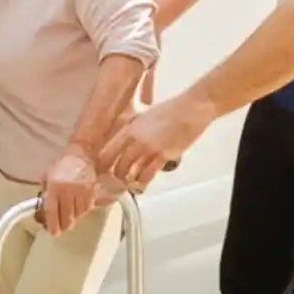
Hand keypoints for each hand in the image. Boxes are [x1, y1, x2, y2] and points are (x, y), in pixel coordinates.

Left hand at [40, 148, 97, 236]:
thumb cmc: (63, 164)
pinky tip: (79, 205)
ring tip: (71, 212)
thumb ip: (46, 192)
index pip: (52, 211)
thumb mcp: (48, 176)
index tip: (53, 232)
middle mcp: (67, 190)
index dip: (53, 224)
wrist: (82, 154)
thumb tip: (42, 209)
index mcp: (54, 186)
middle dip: (64, 224)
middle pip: (67, 217)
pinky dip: (83, 210)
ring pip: (78, 215)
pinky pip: (87, 208)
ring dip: (74, 216)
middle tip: (62, 227)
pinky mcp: (91, 192)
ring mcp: (80, 192)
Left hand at [98, 92, 216, 187]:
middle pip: (118, 165)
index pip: (108, 151)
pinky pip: (148, 174)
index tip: (103, 171)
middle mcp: (135, 140)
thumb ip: (135, 127)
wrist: (191, 109)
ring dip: (131, 181)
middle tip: (119, 182)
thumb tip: (128, 137)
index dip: (103, 165)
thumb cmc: (170, 110)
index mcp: (129, 128)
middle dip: (117, 177)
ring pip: (131, 172)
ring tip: (132, 184)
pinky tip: (144, 183)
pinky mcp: (163, 156)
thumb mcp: (145, 115)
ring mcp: (149, 149)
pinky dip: (144, 181)